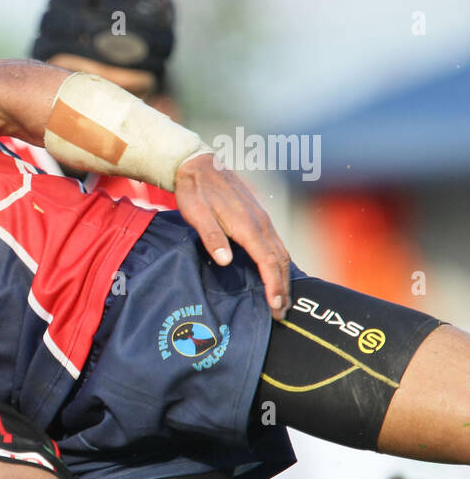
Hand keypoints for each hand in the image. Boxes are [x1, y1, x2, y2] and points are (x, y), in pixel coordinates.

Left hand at [174, 152, 290, 319]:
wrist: (199, 165)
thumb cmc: (195, 191)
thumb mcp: (196, 214)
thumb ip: (211, 236)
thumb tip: (225, 260)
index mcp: (247, 225)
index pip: (268, 262)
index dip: (273, 286)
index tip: (275, 306)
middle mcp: (261, 223)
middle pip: (280, 260)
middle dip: (283, 288)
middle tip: (281, 313)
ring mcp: (262, 219)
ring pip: (281, 252)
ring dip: (284, 277)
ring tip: (282, 300)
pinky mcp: (259, 218)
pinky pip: (276, 244)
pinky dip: (280, 263)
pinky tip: (277, 273)